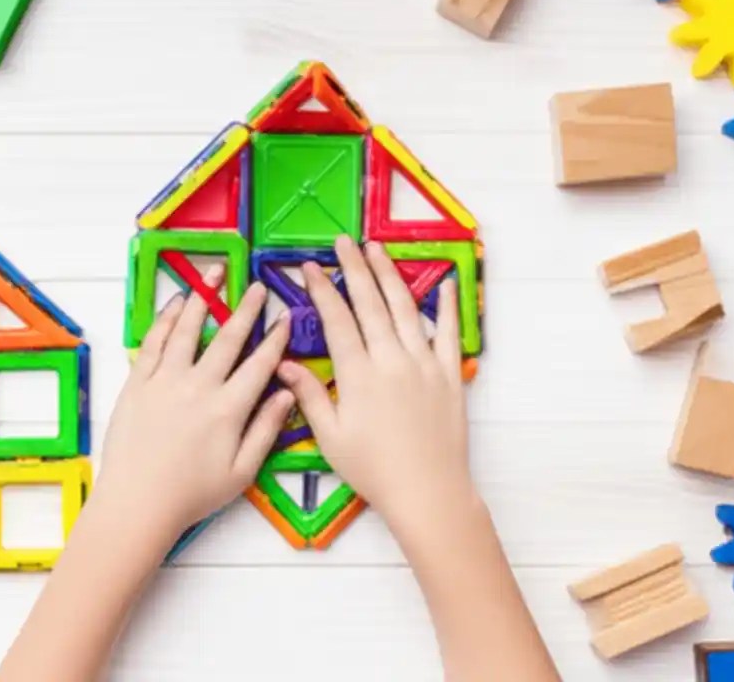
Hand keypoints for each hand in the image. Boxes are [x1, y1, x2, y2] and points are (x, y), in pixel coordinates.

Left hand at [94, 268, 294, 539]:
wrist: (137, 504)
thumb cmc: (191, 495)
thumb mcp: (241, 472)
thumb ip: (265, 429)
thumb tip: (287, 394)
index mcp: (228, 409)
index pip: (259, 364)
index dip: (274, 338)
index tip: (284, 316)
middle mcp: (198, 387)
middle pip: (227, 338)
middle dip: (245, 309)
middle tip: (256, 287)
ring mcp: (164, 382)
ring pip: (187, 330)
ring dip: (204, 299)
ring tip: (214, 274)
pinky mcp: (137, 384)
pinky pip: (153, 343)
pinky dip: (166, 319)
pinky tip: (176, 303)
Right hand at [276, 237, 471, 525]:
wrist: (428, 491)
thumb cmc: (374, 470)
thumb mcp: (330, 437)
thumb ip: (309, 395)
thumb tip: (282, 364)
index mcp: (358, 375)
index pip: (337, 320)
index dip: (321, 290)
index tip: (310, 267)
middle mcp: (392, 360)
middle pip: (371, 303)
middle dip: (354, 268)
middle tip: (343, 242)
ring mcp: (424, 364)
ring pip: (405, 309)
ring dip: (389, 275)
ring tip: (376, 250)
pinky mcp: (450, 375)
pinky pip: (448, 333)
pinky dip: (444, 306)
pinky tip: (442, 283)